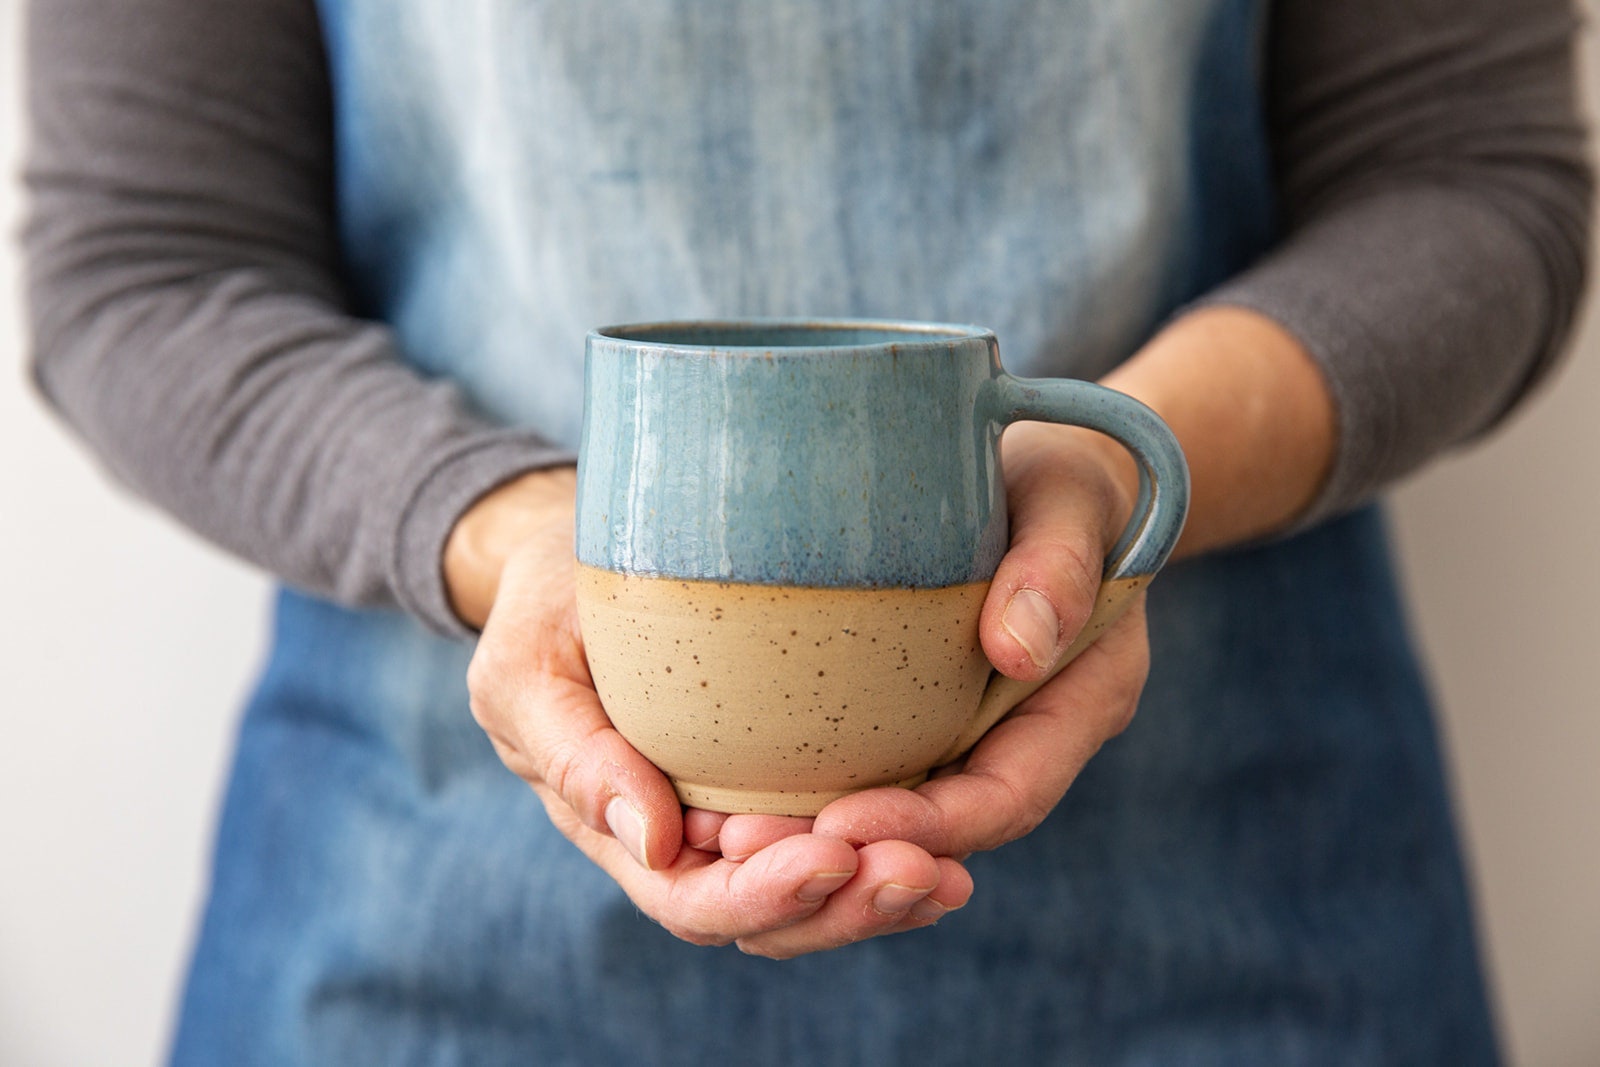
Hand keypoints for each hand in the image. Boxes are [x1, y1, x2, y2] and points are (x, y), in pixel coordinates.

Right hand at [446, 468, 973, 956]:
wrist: (575, 559)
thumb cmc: (544, 608)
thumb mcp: (527, 670)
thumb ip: (574, 753)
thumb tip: (651, 839)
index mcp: (621, 832)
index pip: (695, 898)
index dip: (763, 894)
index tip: (831, 855)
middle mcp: (688, 842)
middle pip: (773, 916)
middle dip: (846, 907)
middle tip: (921, 872)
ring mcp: (740, 815)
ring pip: (818, 891)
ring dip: (882, 894)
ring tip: (948, 873)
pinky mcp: (787, 777)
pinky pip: (844, 833)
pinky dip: (896, 846)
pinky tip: (950, 841)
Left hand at [711, 305, 1339, 862]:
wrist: (1045, 472)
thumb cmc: (1061, 477)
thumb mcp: (1072, 500)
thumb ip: (1057, 566)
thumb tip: (1021, 647)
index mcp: (1075, 704)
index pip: (1005, 798)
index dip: (928, 827)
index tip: (843, 827)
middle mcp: (1018, 739)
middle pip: (937, 837)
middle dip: (847, 860)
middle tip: (745, 850)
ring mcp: (964, 735)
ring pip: (892, 825)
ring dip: (808, 846)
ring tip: (717, 841)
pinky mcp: (912, 718)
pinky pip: (861, 777)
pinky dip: (800, 803)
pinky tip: (722, 803)